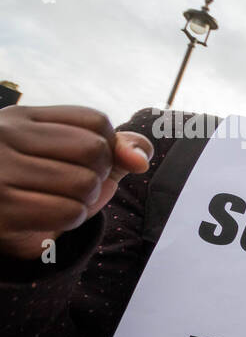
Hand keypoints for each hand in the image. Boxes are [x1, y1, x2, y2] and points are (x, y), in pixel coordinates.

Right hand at [0, 105, 152, 258]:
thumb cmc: (37, 188)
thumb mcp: (73, 161)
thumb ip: (115, 151)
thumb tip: (141, 159)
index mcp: (21, 117)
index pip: (96, 120)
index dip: (107, 147)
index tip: (84, 163)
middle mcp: (4, 135)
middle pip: (95, 149)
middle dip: (99, 175)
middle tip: (73, 187)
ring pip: (85, 182)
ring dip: (86, 201)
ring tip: (59, 201)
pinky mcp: (2, 207)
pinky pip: (69, 212)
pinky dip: (73, 219)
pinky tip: (51, 217)